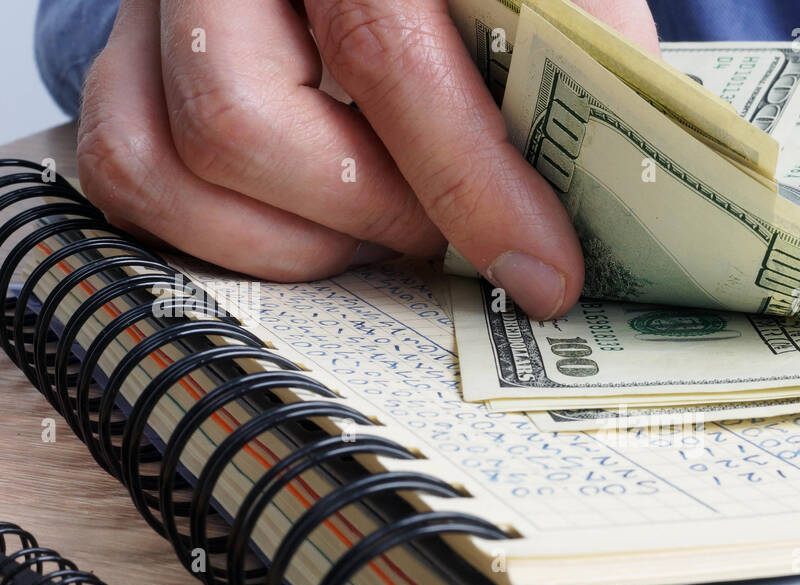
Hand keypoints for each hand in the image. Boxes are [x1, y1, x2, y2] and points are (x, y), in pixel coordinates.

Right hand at [77, 0, 658, 317]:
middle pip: (242, 125)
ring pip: (166, 169)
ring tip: (388, 229)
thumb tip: (602, 189)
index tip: (542, 268)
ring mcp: (150, 12)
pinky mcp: (122, 64)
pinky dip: (231, 239)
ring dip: (303, 243)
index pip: (379, 47)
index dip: (469, 177)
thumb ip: (579, 45)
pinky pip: (129, 180)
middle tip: (449, 236)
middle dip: (373, 216)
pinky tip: (321, 229)